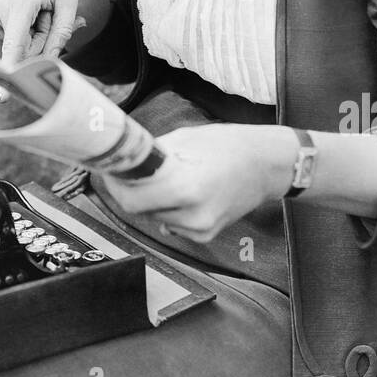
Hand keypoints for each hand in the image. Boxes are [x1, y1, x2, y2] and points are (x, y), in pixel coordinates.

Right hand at [0, 0, 87, 98]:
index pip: (14, 45)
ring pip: (25, 42)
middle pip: (26, 47)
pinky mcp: (1, 13)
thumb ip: (62, 32)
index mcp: (22, 2)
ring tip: (49, 6)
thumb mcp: (70, 0)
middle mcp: (4, 7)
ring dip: (42, 32)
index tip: (3, 97)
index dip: (11, 71)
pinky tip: (43, 9)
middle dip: (46, 39)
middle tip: (57, 10)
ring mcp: (0, 10)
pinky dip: (36, 28)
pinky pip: (22, 35)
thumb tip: (49, 62)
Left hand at [102, 124, 299, 242]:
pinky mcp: (204, 235)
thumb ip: (151, 156)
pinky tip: (182, 192)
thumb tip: (122, 160)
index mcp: (185, 187)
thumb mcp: (183, 140)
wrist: (265, 166)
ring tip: (165, 177)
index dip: (116, 184)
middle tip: (128, 172)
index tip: (110, 170)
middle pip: (140, 210)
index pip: (131, 199)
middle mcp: (192, 214)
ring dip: (150, 199)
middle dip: (130, 190)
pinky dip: (168, 208)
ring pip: (154, 217)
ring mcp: (200, 229)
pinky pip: (172, 224)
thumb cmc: (227, 146)